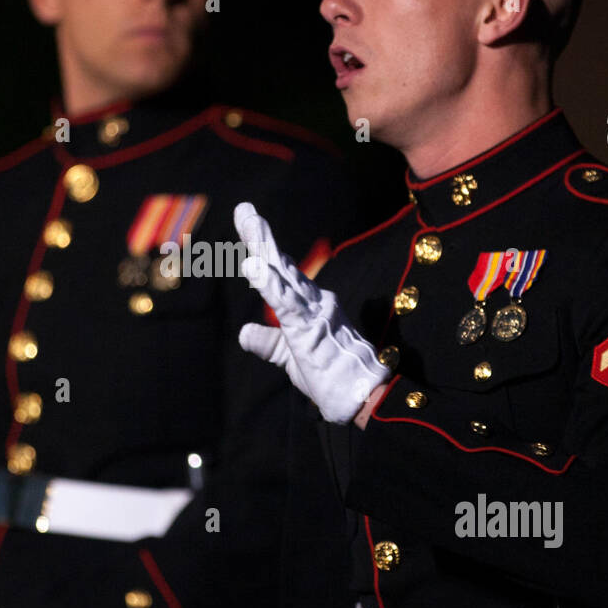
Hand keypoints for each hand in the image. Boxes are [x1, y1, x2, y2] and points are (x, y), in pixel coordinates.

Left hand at [234, 202, 389, 424]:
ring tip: (248, 222)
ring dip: (263, 248)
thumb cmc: (333, 376)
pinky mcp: (310, 328)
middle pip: (281, 263)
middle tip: (243, 209)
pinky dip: (268, 284)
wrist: (364, 398)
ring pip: (283, 274)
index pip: (281, 272)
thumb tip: (244, 333)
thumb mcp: (290, 357)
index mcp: (310, 304)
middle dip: (260, 235)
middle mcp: (315, 300)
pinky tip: (252, 267)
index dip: (263, 248)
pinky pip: (285, 303)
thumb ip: (269, 342)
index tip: (248, 222)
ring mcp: (314, 311)